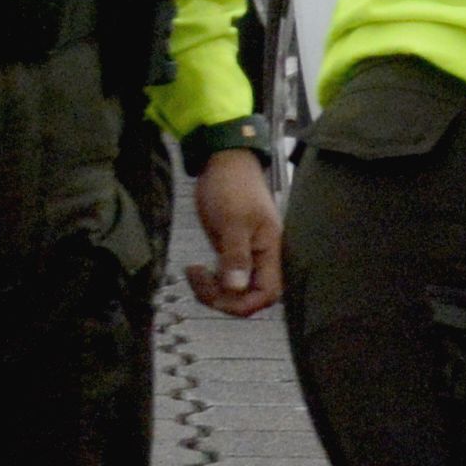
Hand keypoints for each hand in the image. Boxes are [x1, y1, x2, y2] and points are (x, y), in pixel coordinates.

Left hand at [183, 148, 282, 316]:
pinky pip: (226, 279)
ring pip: (236, 291)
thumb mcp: (233, 220)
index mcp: (270, 250)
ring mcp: (248, 256)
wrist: (225, 163)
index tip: (218, 293)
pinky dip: (211, 281)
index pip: (267, 293)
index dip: (244, 302)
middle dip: (224, 297)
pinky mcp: (233, 253)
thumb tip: (236, 288)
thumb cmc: (233, 185)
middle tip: (199, 279)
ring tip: (194, 272)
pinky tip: (197, 270)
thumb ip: (236, 256)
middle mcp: (262, 258)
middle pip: (251, 298)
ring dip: (214, 291)